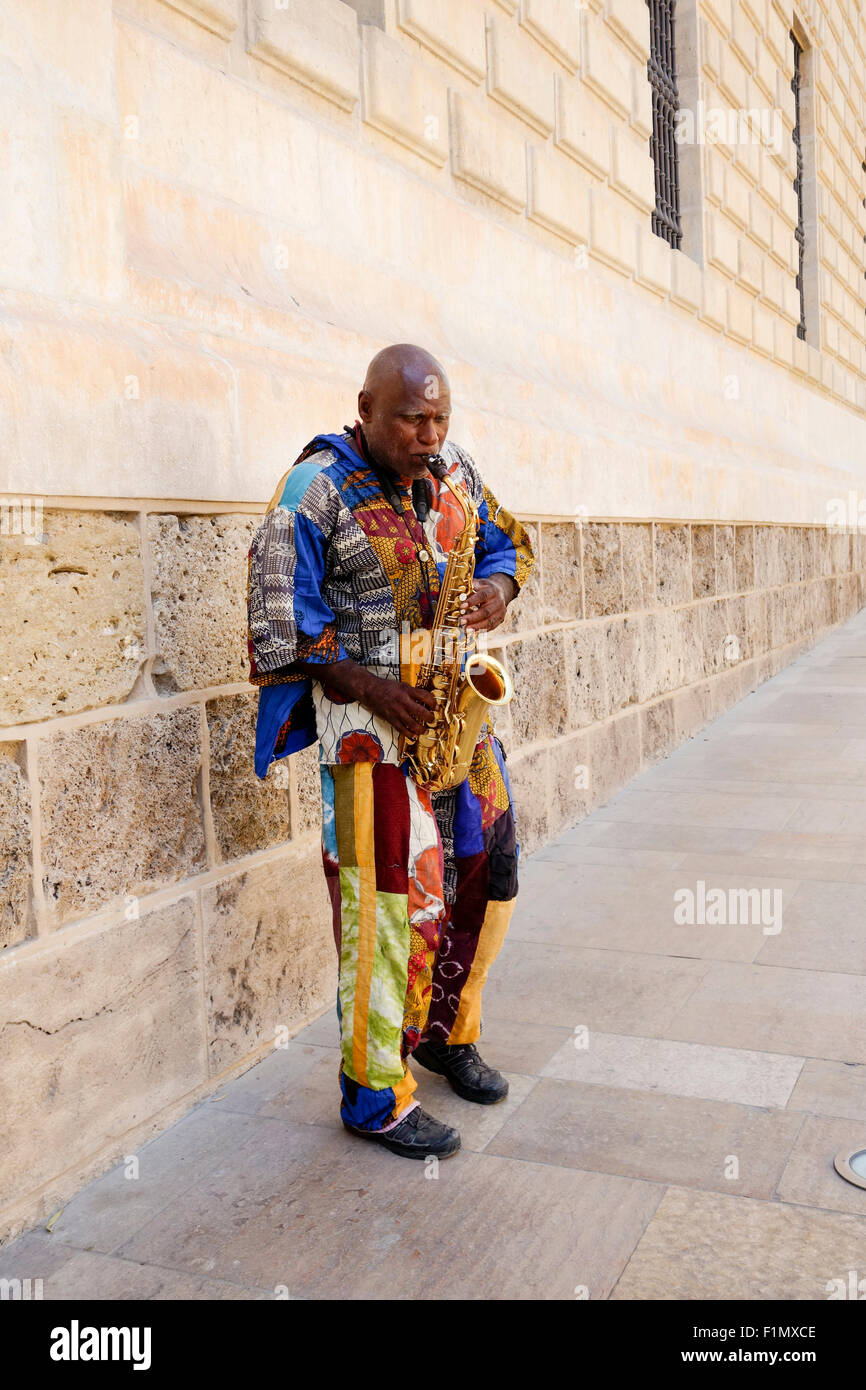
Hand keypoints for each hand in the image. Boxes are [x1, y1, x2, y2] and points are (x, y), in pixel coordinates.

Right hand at [295, 657, 436, 736]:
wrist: (369, 690)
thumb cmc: (386, 687)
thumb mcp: (402, 685)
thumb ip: (413, 692)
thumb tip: (426, 700)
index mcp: (407, 690)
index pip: (426, 697)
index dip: (433, 703)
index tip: (436, 706)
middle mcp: (403, 701)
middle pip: (422, 712)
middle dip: (430, 718)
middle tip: (432, 719)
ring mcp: (396, 711)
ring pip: (413, 724)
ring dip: (422, 728)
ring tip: (425, 729)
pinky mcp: (390, 719)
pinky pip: (402, 729)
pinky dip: (409, 734)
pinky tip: (414, 736)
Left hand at [461, 575, 516, 631]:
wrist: (500, 591)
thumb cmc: (485, 588)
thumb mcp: (479, 583)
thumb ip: (470, 586)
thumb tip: (459, 592)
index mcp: (492, 590)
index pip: (483, 596)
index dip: (473, 601)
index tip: (462, 606)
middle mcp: (498, 601)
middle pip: (486, 611)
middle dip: (473, 617)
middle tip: (462, 620)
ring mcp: (501, 611)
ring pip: (489, 621)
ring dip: (477, 626)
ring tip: (466, 629)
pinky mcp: (500, 619)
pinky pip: (491, 626)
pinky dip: (482, 630)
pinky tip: (473, 631)